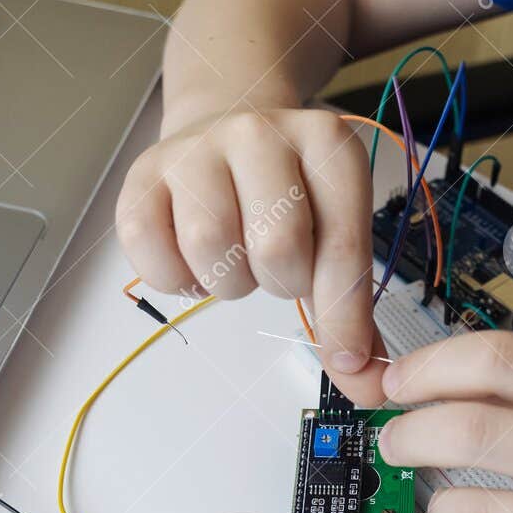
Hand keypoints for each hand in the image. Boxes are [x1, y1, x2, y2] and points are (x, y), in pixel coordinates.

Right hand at [115, 106, 384, 402]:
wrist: (222, 125)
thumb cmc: (285, 196)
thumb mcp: (332, 234)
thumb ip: (353, 312)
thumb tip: (370, 386)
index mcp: (326, 143)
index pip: (343, 244)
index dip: (344, 315)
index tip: (346, 359)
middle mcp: (262, 133)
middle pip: (277, 247)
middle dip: (280, 283)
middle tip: (273, 268)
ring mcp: (197, 149)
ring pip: (210, 246)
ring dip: (227, 281)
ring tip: (235, 260)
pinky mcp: (142, 175)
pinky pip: (152, 252)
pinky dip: (175, 279)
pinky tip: (193, 261)